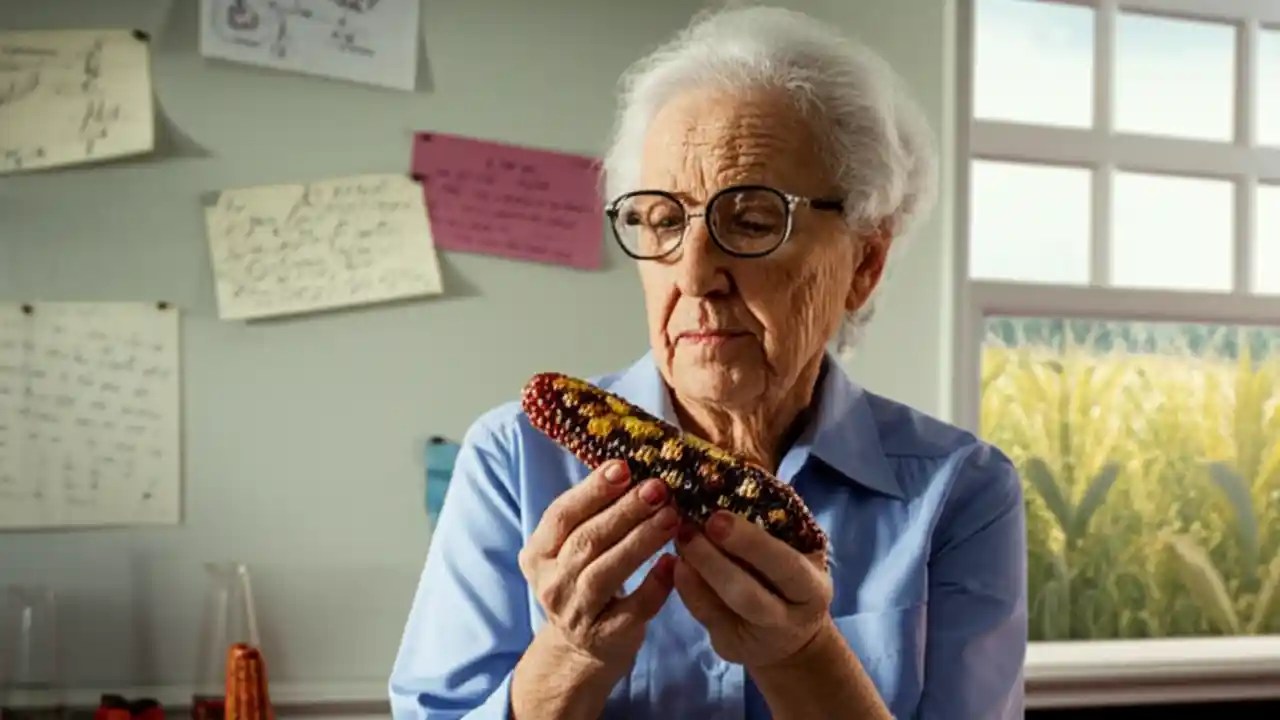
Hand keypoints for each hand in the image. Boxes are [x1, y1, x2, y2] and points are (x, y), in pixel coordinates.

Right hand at [517, 459, 679, 673]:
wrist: (581, 649)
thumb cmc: (584, 580)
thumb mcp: (572, 548)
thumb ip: (593, 514)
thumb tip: (632, 468)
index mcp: (538, 553)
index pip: (561, 516)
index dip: (592, 490)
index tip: (623, 467)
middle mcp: (551, 583)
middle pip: (587, 541)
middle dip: (625, 511)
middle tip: (658, 488)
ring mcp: (577, 613)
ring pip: (607, 572)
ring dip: (641, 540)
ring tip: (671, 516)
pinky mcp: (607, 637)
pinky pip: (634, 608)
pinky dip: (654, 585)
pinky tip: (673, 562)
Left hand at [674, 510, 832, 668]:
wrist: (791, 635)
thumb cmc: (790, 576)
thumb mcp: (798, 552)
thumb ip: (775, 525)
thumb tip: (734, 479)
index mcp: (811, 586)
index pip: (785, 565)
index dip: (751, 543)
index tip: (717, 518)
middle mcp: (788, 617)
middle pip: (749, 594)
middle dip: (714, 561)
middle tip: (687, 528)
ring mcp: (756, 636)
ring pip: (722, 608)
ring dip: (695, 572)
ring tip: (679, 539)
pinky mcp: (729, 646)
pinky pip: (703, 615)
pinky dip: (687, 587)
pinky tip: (674, 563)